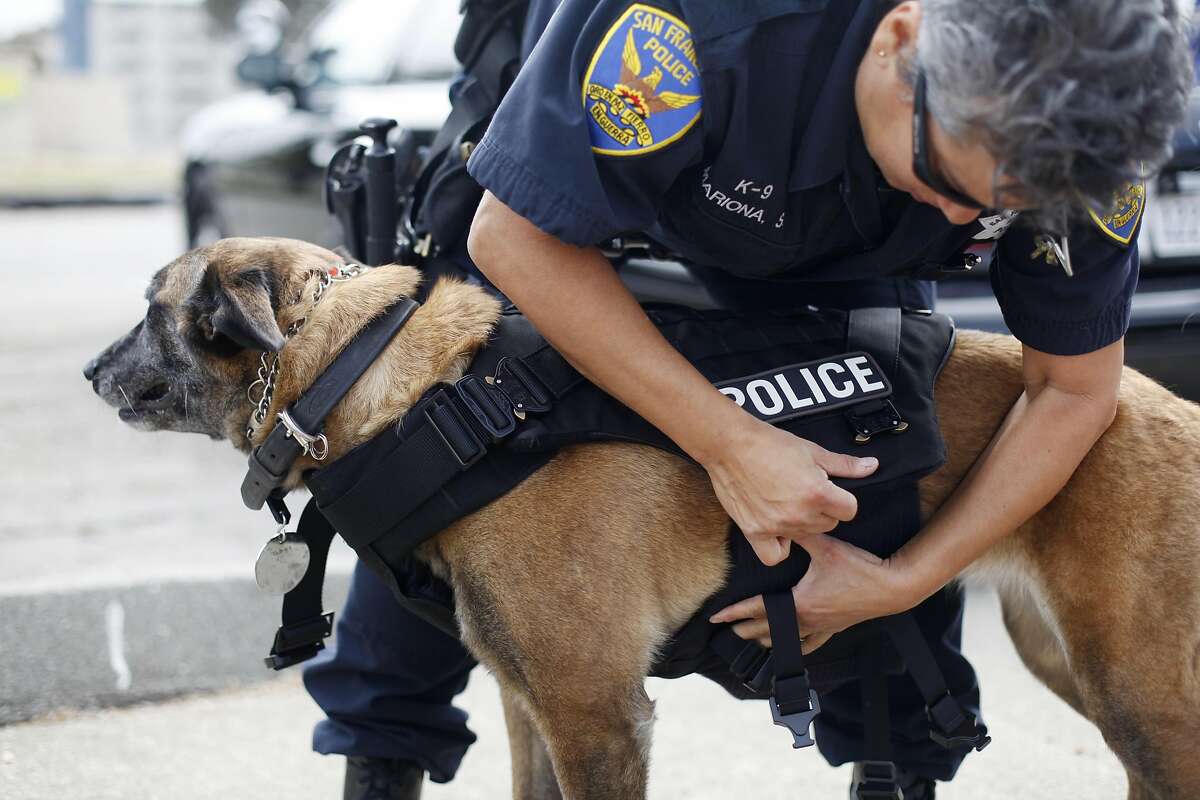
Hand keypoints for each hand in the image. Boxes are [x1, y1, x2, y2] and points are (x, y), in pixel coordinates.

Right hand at [704, 419, 878, 565]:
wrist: (730, 446)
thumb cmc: (770, 444)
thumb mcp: (812, 451)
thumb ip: (844, 465)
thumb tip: (872, 467)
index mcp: (818, 493)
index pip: (850, 510)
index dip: (842, 499)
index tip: (830, 490)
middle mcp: (800, 514)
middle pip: (829, 524)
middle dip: (823, 510)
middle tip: (805, 492)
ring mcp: (777, 526)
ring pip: (806, 536)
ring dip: (802, 523)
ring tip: (788, 502)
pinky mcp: (755, 532)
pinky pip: (775, 555)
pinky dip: (780, 546)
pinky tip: (778, 528)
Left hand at [708, 534, 918, 652]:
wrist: (893, 586)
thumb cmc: (859, 567)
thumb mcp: (826, 547)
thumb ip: (801, 535)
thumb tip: (780, 523)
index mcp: (800, 603)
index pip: (759, 609)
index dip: (735, 613)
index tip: (716, 618)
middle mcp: (808, 620)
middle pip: (768, 630)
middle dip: (746, 629)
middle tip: (728, 630)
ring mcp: (823, 627)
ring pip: (787, 641)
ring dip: (768, 640)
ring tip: (752, 640)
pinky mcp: (837, 628)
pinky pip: (812, 643)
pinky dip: (798, 647)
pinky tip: (794, 650)